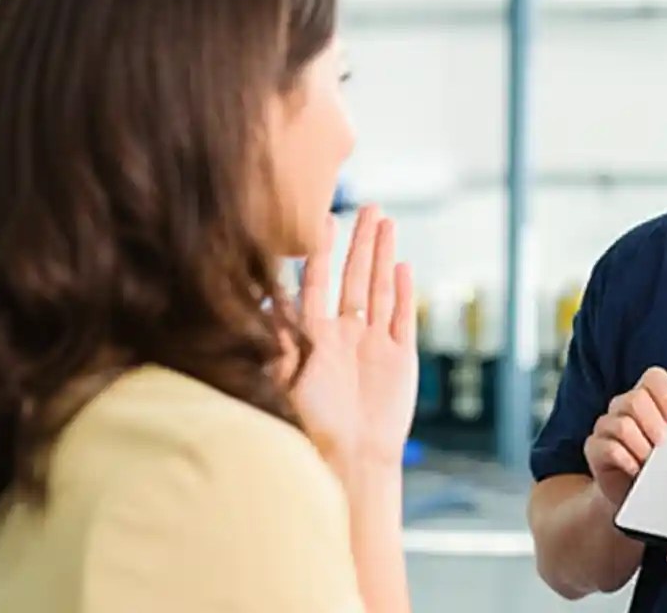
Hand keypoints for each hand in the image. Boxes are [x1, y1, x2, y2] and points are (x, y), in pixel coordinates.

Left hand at [289, 205, 418, 468]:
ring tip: (388, 224)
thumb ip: (277, 341)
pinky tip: (403, 267)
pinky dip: (403, 293)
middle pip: (355, 277)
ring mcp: (375, 343)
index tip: (325, 219)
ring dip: (384, 256)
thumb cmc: (312, 426)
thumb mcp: (285, 380)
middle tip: (369, 207)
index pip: (319, 284)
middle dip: (362, 242)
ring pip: (379, 290)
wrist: (351, 459)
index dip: (322, 252)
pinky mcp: (400, 357)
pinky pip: (402, 318)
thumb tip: (262, 302)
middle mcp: (346, 334)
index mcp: (315, 337)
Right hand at [584, 367, 666, 507]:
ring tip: (651, 462)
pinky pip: (609, 448)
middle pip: (636, 399)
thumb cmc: (658, 461)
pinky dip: (627, 461)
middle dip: (655, 424)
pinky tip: (636, 470)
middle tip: (665, 444)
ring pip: (622, 424)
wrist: (635, 493)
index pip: (653, 378)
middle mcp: (622, 406)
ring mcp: (606, 425)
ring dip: (642, 447)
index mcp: (646, 396)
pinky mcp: (594, 447)